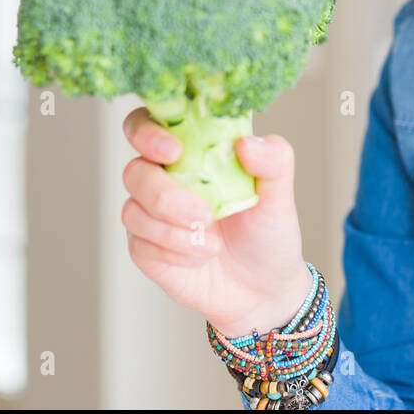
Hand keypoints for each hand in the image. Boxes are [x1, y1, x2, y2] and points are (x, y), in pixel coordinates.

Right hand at [120, 107, 314, 337]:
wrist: (262, 290)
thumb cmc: (268, 233)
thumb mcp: (280, 195)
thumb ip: (274, 160)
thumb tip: (246, 142)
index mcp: (195, 152)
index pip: (151, 123)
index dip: (148, 130)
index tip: (173, 150)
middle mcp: (166, 178)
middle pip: (135, 169)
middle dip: (161, 192)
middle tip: (201, 212)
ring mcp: (150, 213)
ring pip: (133, 209)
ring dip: (173, 230)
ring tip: (213, 246)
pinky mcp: (144, 247)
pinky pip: (140, 243)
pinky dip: (173, 252)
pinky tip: (200, 258)